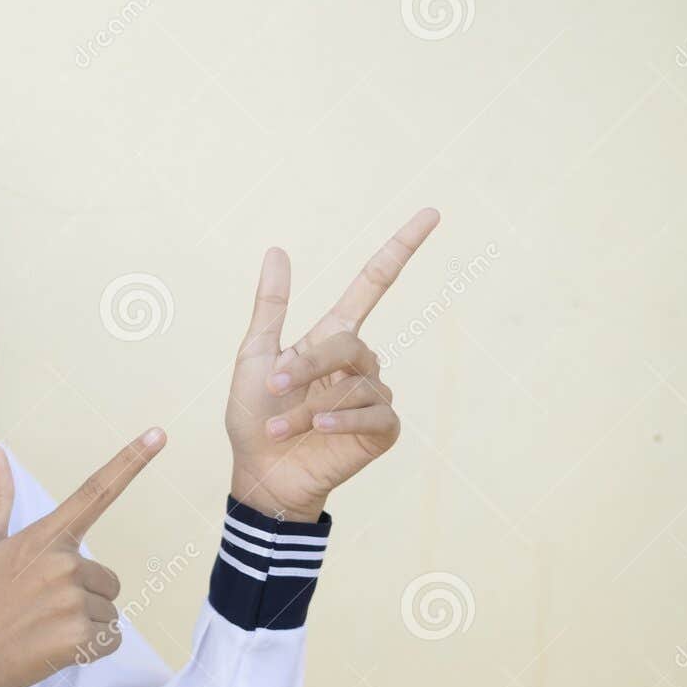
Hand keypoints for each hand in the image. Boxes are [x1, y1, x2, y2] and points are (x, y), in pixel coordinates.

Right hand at [0, 430, 165, 686]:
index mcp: (44, 538)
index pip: (95, 491)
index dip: (131, 461)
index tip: (159, 434)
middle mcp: (65, 564)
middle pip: (106, 578)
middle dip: (82, 596)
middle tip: (38, 610)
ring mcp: (73, 601)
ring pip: (107, 610)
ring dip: (83, 623)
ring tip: (41, 630)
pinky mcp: (80, 638)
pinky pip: (110, 639)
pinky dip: (89, 648)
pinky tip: (53, 649)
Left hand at [225, 208, 440, 520]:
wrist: (259, 473)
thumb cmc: (254, 418)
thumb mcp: (254, 357)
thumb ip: (271, 306)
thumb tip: (277, 248)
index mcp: (330, 338)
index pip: (374, 283)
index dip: (401, 248)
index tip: (432, 213)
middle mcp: (357, 363)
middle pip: (351, 343)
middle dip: (309, 365)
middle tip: (274, 387)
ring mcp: (373, 396)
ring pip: (356, 383)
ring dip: (309, 405)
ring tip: (279, 428)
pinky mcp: (381, 429)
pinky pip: (374, 412)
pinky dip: (341, 420)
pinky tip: (318, 431)